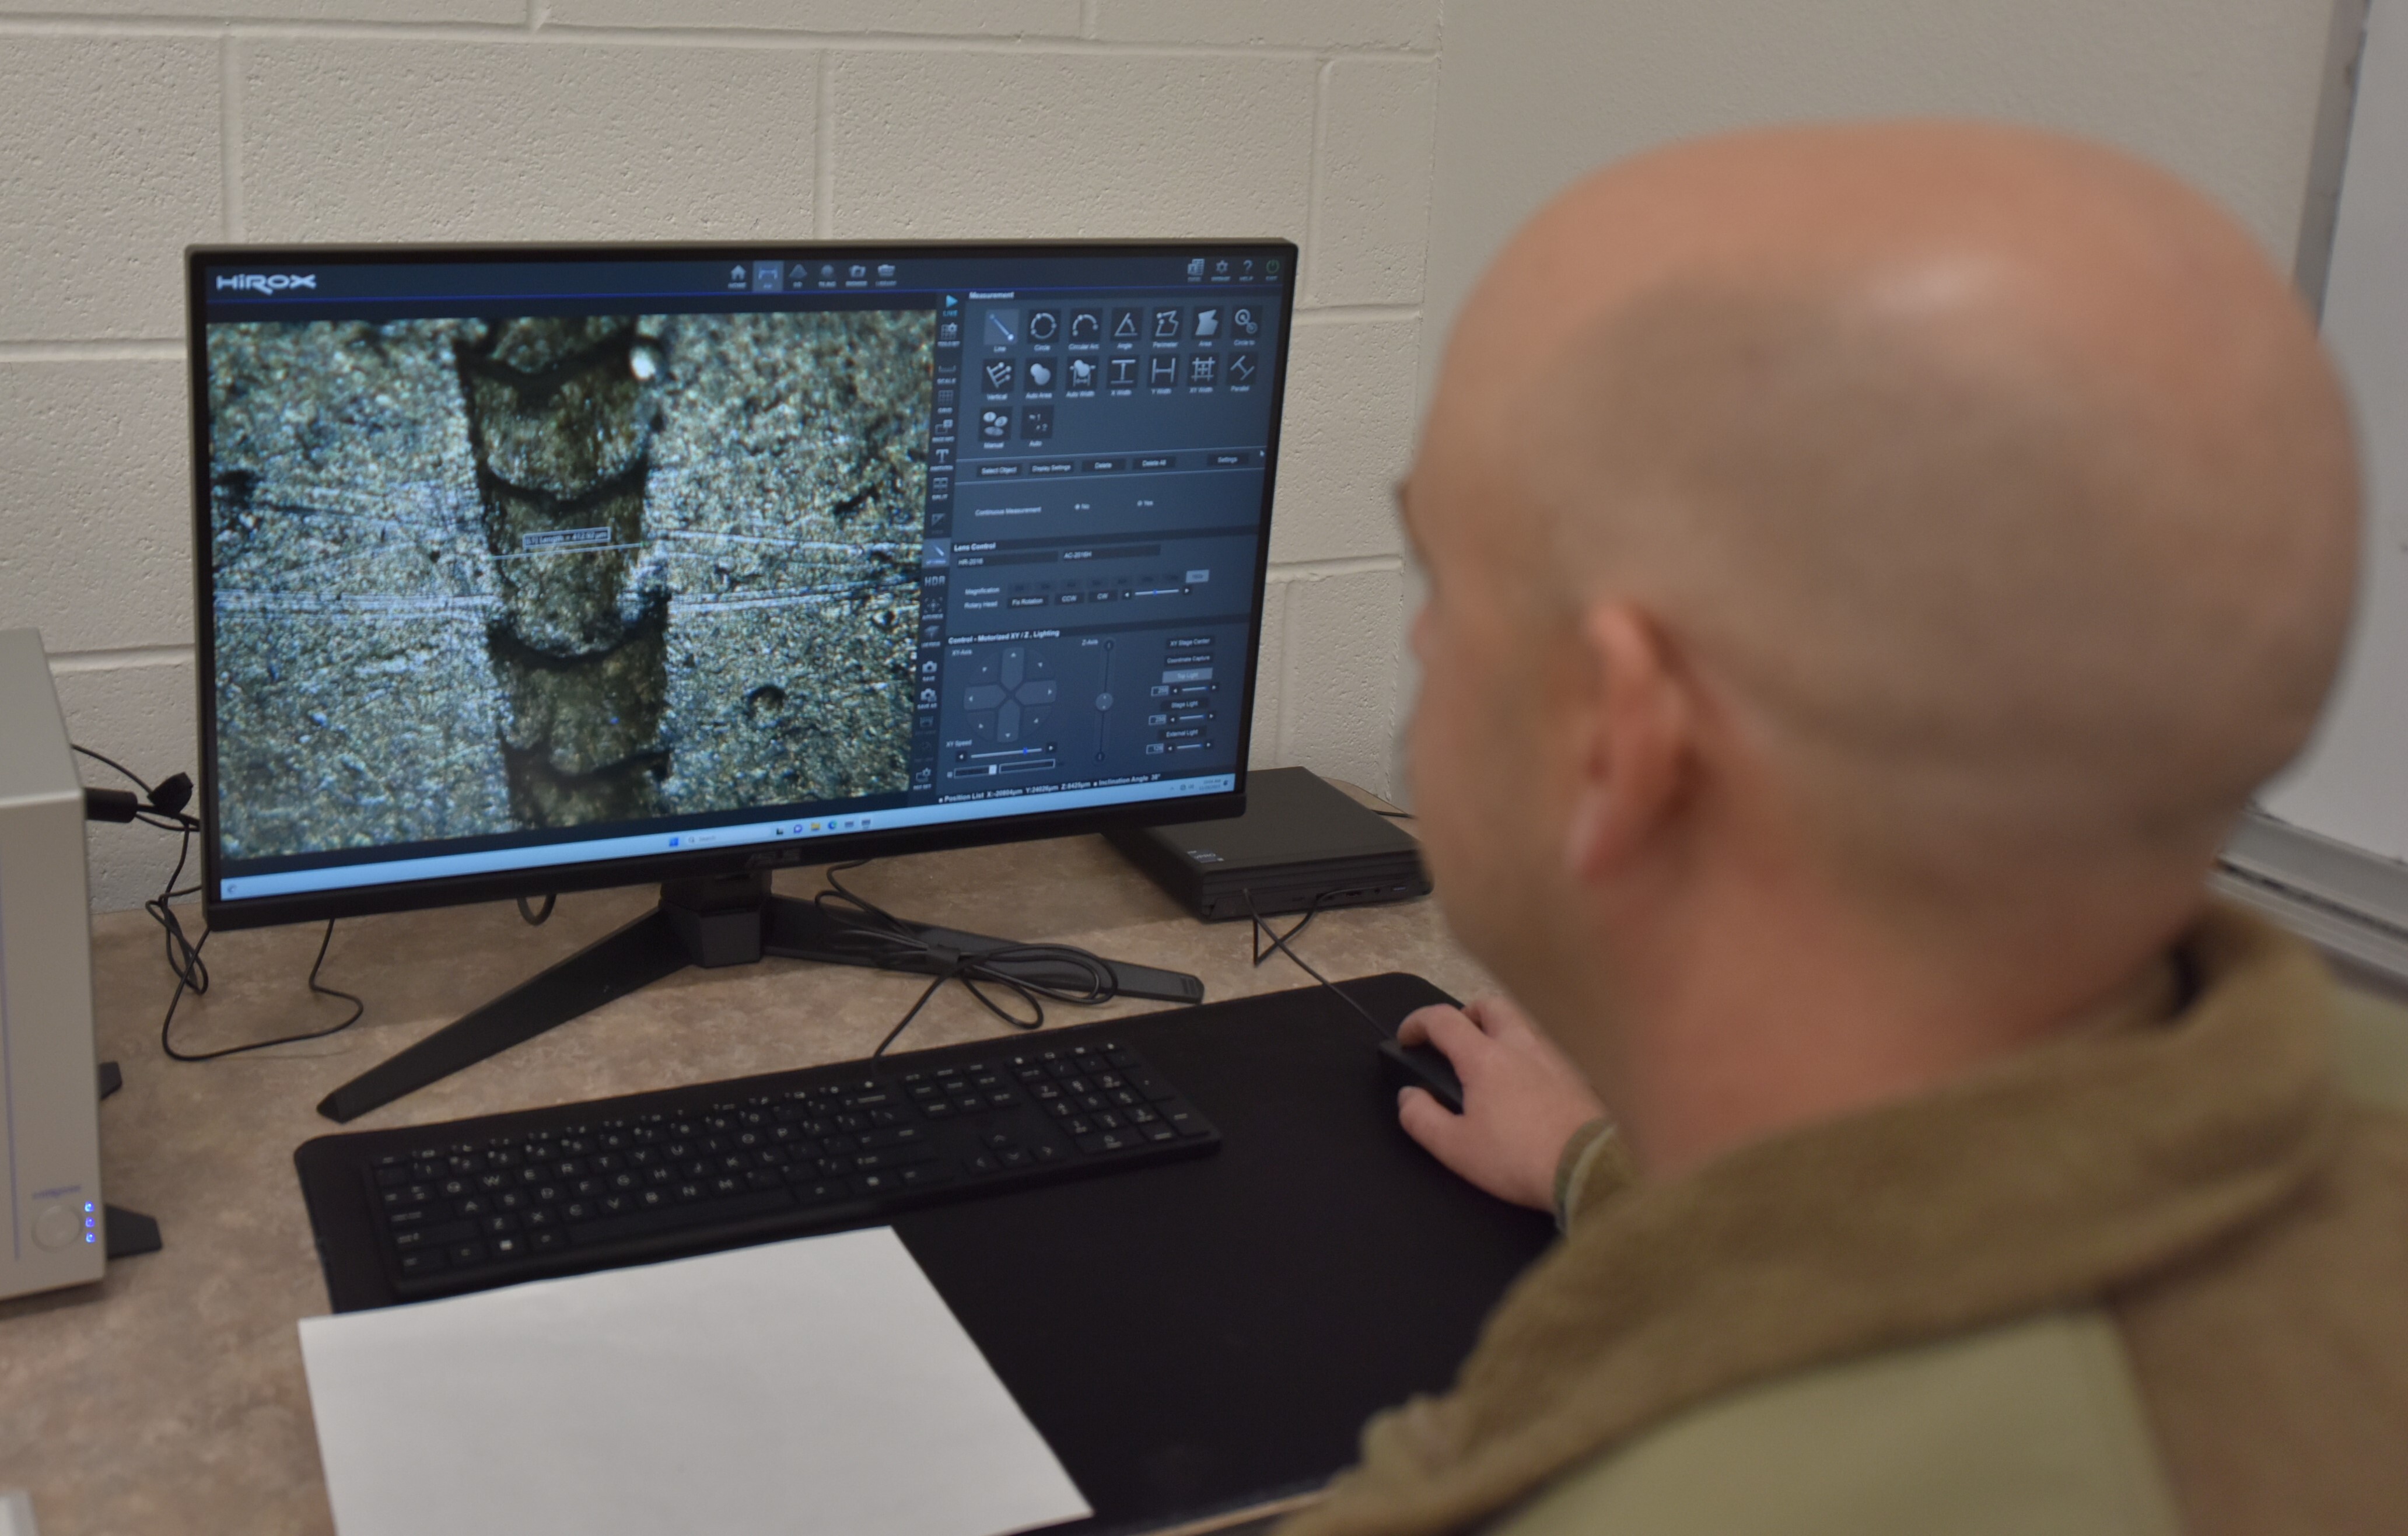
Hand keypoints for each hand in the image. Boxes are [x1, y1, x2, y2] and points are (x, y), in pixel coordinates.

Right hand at [1396, 995, 1606, 1210]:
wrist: (1591, 1169)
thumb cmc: (1516, 1158)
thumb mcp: (1455, 1148)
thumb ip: (1422, 1117)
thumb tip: (1409, 1095)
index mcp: (1485, 1057)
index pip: (1443, 1019)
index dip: (1416, 1022)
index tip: (1406, 1039)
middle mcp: (1520, 1045)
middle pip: (1490, 1005)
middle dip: (1465, 1014)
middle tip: (1454, 1042)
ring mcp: (1554, 1057)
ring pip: (1522, 1025)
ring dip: (1498, 1032)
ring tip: (1488, 1065)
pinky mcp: (1576, 1076)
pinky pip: (1543, 1050)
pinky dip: (1525, 1055)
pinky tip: (1524, 1086)